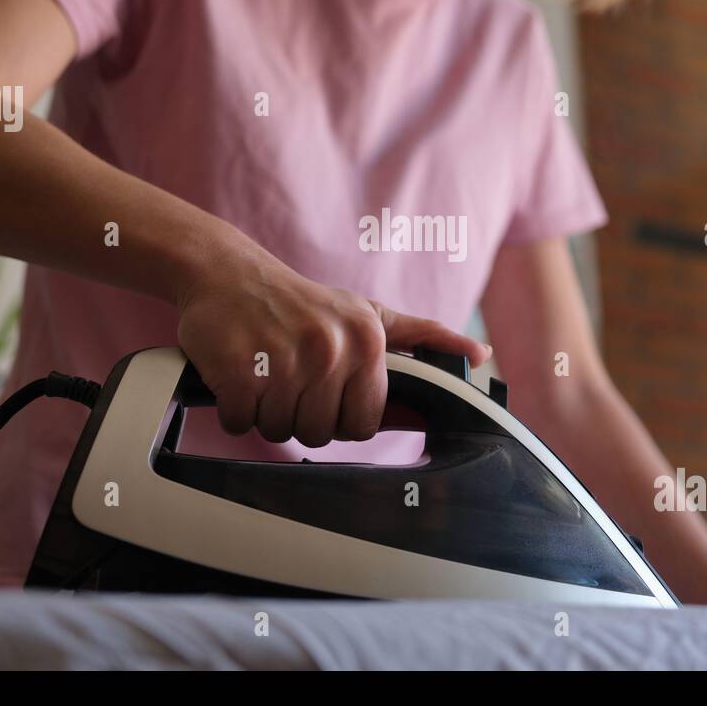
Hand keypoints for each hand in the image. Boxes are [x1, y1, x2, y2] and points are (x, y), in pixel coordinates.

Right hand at [175, 243, 490, 447]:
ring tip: (265, 371)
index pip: (364, 424)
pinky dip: (233, 409)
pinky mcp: (238, 371)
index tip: (324, 389)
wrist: (227, 272)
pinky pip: (240, 423)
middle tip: (288, 377)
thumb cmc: (299, 301)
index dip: (340, 415)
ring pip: (279, 431)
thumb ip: (424, 337)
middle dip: (300, 415)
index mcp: (367, 340)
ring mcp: (284, 361)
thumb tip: (479, 355)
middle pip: (319, 433)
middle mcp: (330, 349)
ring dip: (265, 412)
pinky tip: (237, 374)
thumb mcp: (368, 313)